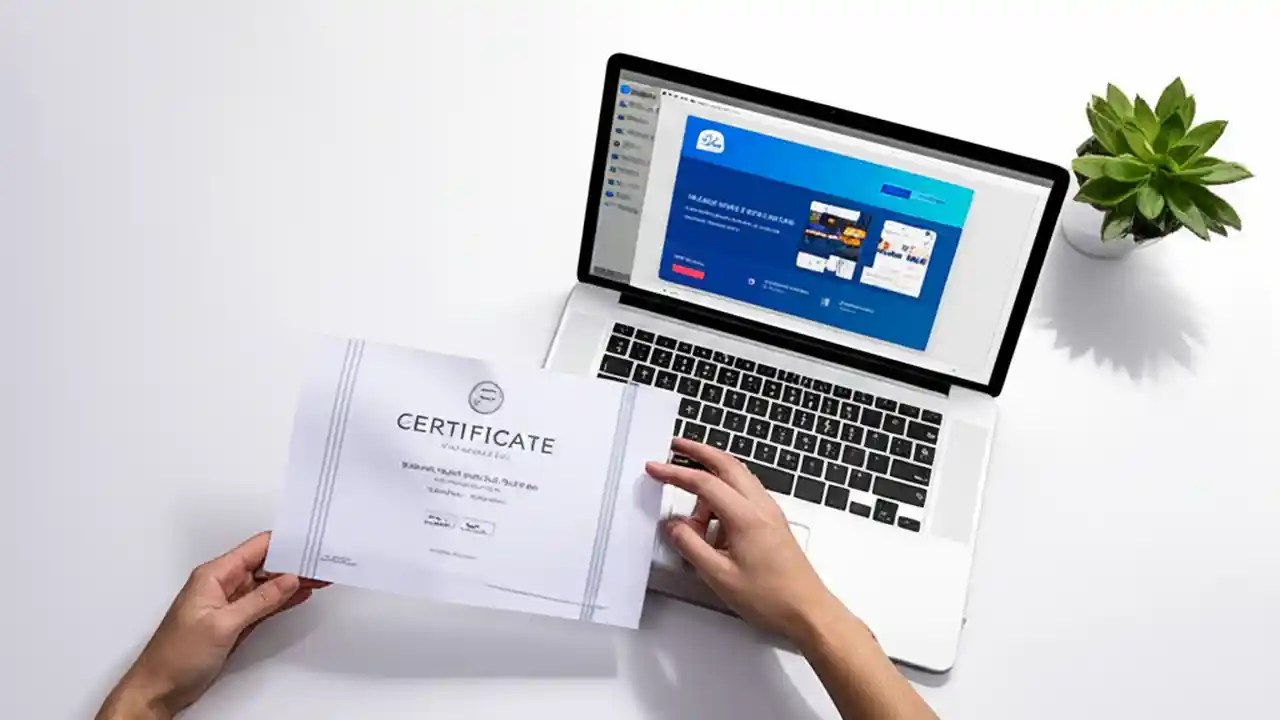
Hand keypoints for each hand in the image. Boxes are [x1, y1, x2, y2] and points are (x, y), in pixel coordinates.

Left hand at [97, 532, 326, 719]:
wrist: (158, 689)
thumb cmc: (175, 657)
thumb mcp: (222, 625)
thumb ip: (259, 601)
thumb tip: (287, 580)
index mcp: (213, 575)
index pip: (256, 548)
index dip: (284, 543)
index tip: (309, 543)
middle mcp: (221, 585)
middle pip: (265, 565)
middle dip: (294, 563)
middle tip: (322, 562)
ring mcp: (229, 604)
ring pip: (267, 585)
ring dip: (292, 581)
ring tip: (319, 576)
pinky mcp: (234, 622)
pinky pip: (264, 605)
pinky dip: (282, 600)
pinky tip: (299, 594)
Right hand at [647, 438, 842, 642]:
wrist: (808, 611)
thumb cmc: (770, 598)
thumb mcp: (719, 576)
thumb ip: (691, 546)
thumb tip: (674, 526)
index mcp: (746, 516)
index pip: (704, 483)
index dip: (675, 473)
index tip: (654, 468)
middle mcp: (760, 506)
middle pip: (726, 464)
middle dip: (699, 452)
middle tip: (675, 446)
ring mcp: (770, 512)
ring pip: (737, 479)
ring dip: (712, 480)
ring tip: (692, 517)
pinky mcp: (773, 523)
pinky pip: (745, 496)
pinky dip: (725, 496)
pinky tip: (713, 525)